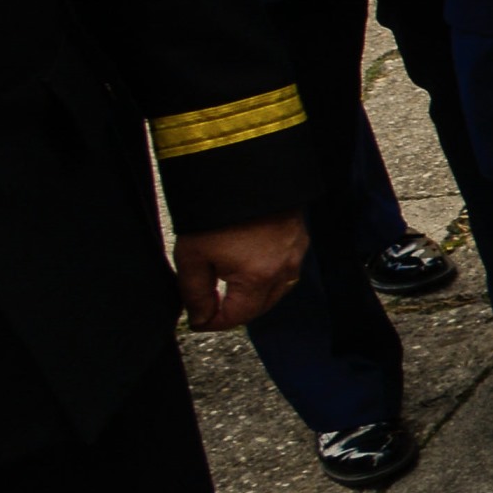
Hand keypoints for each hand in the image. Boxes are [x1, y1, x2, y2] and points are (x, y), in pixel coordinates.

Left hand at [175, 216, 306, 331]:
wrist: (245, 170)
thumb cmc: (218, 211)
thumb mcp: (192, 256)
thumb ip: (194, 294)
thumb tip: (200, 318)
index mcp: (258, 279)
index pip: (236, 318)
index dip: (212, 322)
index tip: (197, 320)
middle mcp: (284, 271)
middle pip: (259, 308)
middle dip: (235, 311)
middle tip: (210, 306)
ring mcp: (296, 255)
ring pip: (276, 291)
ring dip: (254, 295)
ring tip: (230, 286)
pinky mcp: (300, 240)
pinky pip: (286, 270)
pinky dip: (268, 276)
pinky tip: (251, 266)